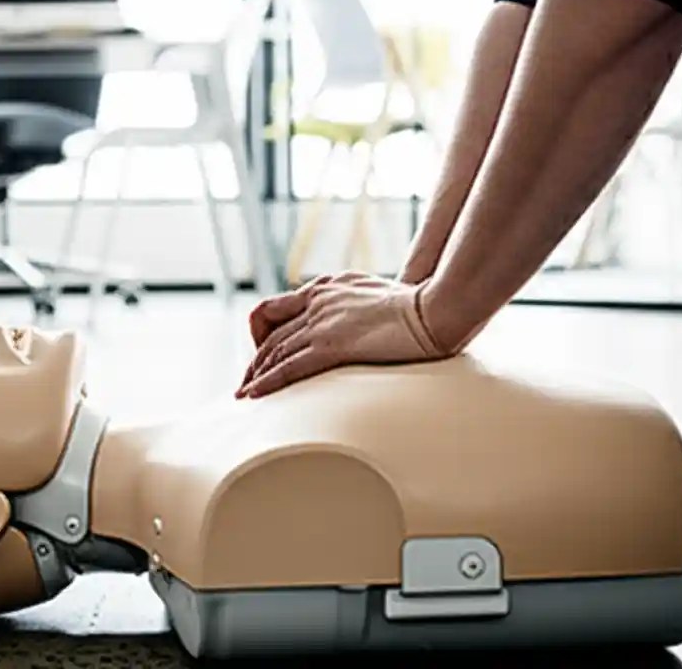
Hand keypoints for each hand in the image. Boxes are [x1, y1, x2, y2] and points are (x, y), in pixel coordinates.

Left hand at [236, 272, 452, 398]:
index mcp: (326, 285)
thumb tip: (361, 324)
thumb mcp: (377, 295)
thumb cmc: (420, 306)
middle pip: (269, 330)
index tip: (263, 352)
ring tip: (244, 394)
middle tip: (247, 380)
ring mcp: (323, 322)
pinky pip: (288, 368)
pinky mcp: (332, 346)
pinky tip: (254, 396)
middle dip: (254, 358)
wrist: (436, 309)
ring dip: (255, 374)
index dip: (263, 332)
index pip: (279, 307)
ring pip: (274, 351)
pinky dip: (267, 383)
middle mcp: (317, 299)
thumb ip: (357, 305)